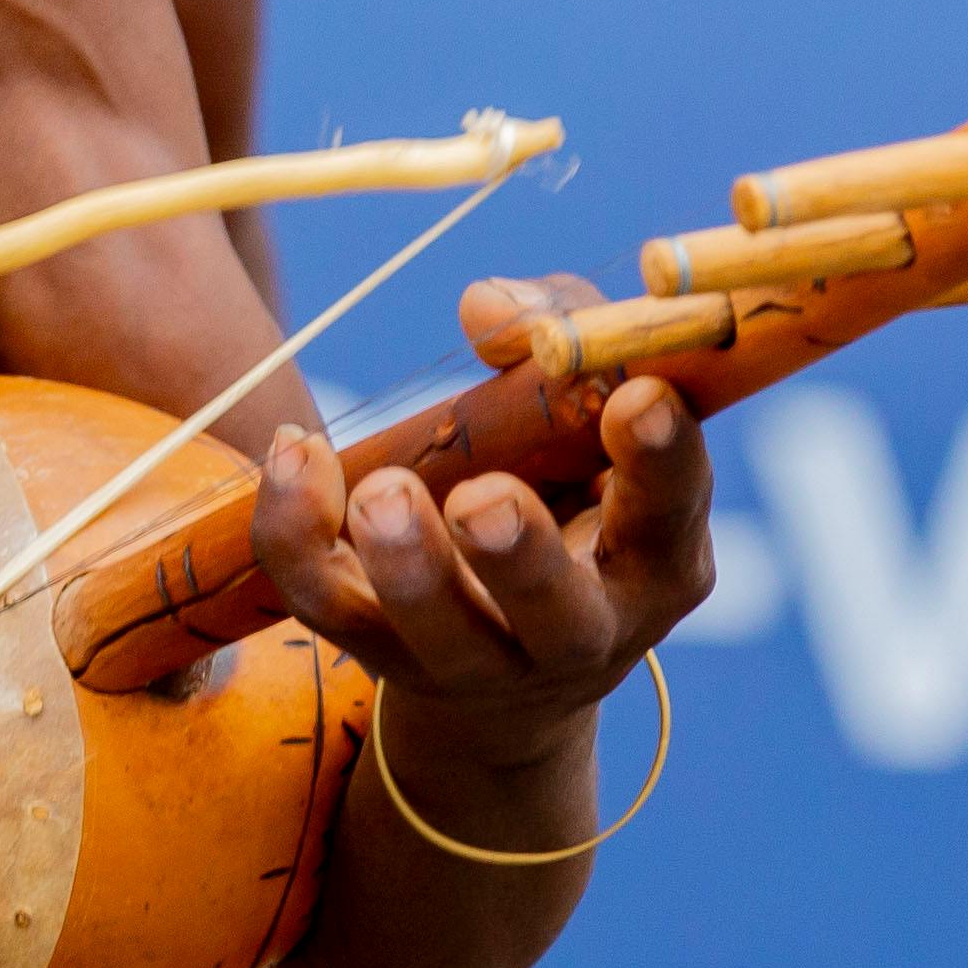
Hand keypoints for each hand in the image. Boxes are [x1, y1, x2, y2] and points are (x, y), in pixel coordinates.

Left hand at [256, 311, 712, 772]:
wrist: (509, 656)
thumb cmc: (566, 482)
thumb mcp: (591, 403)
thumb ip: (563, 328)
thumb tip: (488, 308)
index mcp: (655, 564)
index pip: (670, 516)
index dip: (660, 458)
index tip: (635, 397)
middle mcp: (577, 631)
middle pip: (554, 611)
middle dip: (516, 555)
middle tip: (480, 499)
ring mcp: (475, 658)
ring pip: (433, 629)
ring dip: (405, 564)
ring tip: (380, 491)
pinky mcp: (378, 651)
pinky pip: (326, 605)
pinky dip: (297, 535)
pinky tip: (297, 454)